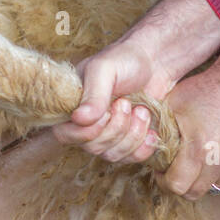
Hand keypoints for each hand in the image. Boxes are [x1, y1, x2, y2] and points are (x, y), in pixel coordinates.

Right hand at [52, 0, 219, 162]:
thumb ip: (93, 94)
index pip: (64, 134)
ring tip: (141, 109)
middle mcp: (85, 124)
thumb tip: (79, 119)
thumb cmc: (125, 60)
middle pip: (93, 147)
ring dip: (133, 134)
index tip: (108, 110)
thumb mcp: (105, 70)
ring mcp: (107, 136)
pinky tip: (152, 130)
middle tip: (126, 102)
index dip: (87, 131)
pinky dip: (144, 147)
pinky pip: (131, 158)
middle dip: (116, 127)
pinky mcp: (128, 143)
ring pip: (112, 155)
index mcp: (71, 105)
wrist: (154, 63)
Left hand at [160, 50, 219, 199]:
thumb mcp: (173, 105)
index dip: (164, 181)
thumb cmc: (205, 90)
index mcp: (199, 149)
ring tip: (197, 155)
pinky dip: (219, 171)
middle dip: (181, 184)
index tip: (161, 171)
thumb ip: (158, 131)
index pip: (176, 186)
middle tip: (175, 168)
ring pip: (212, 186)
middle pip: (194, 193)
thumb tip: (145, 148)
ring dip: (201, 177)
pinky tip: (216, 151)